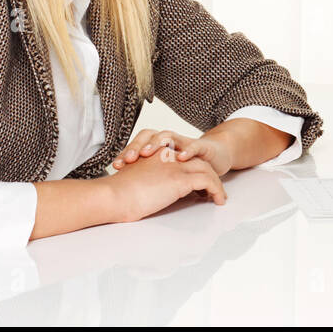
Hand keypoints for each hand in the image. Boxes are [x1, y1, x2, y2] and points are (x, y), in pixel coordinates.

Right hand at [106, 148, 227, 222]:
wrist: (112, 197)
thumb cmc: (115, 195)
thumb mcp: (133, 180)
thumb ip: (146, 179)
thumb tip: (148, 192)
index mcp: (156, 155)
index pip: (181, 156)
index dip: (191, 168)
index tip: (197, 182)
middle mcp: (167, 157)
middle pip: (197, 161)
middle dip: (207, 174)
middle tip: (213, 189)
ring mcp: (175, 167)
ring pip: (206, 170)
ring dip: (215, 184)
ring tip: (220, 197)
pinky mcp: (180, 180)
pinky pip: (207, 182)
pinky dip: (216, 191)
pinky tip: (219, 200)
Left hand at [112, 128, 233, 177]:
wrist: (216, 157)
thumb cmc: (188, 167)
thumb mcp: (165, 177)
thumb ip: (150, 180)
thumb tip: (126, 195)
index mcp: (159, 148)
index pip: (138, 144)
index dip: (126, 153)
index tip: (116, 166)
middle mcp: (170, 143)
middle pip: (149, 136)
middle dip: (137, 146)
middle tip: (128, 158)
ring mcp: (185, 143)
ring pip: (168, 136)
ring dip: (157, 143)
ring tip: (147, 153)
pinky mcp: (203, 148)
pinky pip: (195, 146)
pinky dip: (187, 150)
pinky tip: (180, 157)